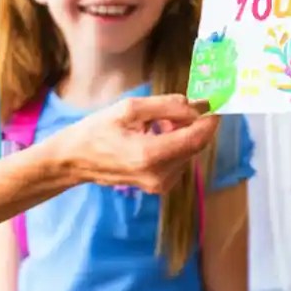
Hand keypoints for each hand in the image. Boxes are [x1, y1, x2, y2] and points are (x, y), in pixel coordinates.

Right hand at [58, 95, 218, 193]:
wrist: (76, 160)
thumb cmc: (98, 130)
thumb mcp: (130, 108)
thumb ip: (167, 105)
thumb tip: (197, 105)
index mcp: (150, 155)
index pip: (196, 138)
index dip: (210, 120)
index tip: (215, 103)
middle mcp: (159, 175)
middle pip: (195, 145)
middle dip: (192, 123)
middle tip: (175, 108)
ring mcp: (159, 185)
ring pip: (188, 152)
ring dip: (182, 133)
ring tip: (157, 123)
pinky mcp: (159, 187)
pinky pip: (179, 160)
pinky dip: (175, 144)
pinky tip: (155, 136)